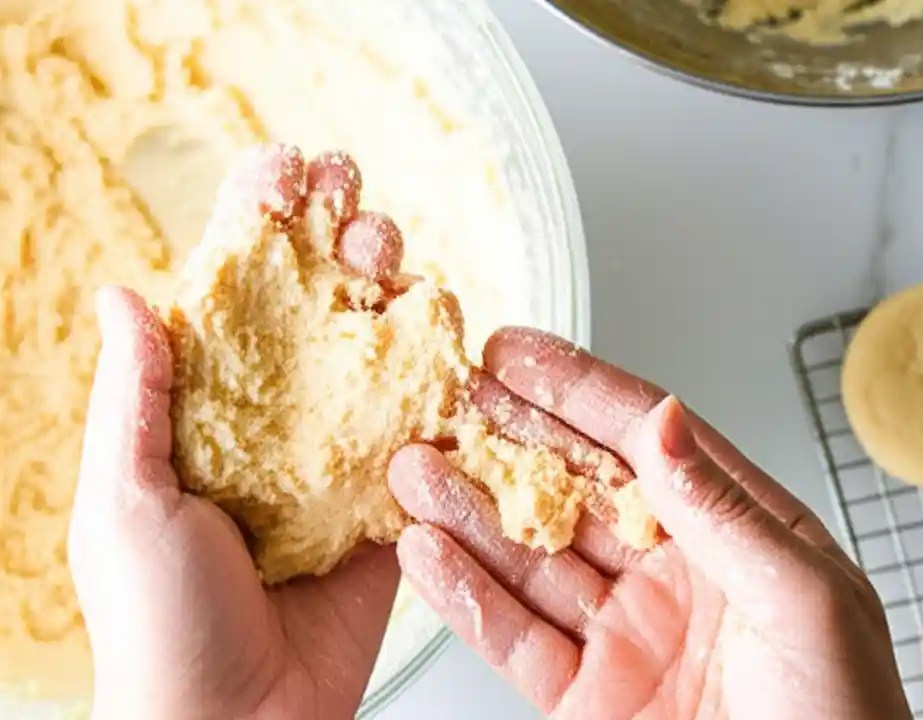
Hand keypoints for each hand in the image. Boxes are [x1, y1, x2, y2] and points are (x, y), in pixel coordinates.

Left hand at [68, 146, 405, 718]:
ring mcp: (339, 458)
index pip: (234, 295)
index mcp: (205, 413)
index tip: (287, 166)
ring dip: (392, 288)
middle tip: (352, 199)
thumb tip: (128, 295)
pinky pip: (427, 428)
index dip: (261, 223)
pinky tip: (449, 331)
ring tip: (394, 252)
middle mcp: (277, 423)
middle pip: (317, 306)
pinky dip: (443, 376)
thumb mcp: (125, 502)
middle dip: (338, 238)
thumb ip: (138, 398)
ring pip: (377, 351)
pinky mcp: (394, 501)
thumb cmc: (160, 625)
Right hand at [390, 332, 911, 718]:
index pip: (652, 442)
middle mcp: (678, 575)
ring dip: (471, 509)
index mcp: (742, 535)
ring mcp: (627, 636)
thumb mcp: (807, 604)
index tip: (519, 352)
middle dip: (511, 438)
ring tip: (413, 463)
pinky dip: (465, 596)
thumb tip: (667, 423)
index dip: (581, 391)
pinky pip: (514, 638)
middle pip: (579, 488)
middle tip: (448, 391)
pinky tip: (425, 552)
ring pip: (533, 557)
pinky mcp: (586, 700)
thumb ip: (727, 513)